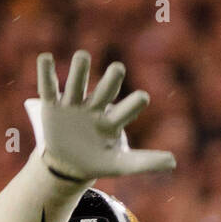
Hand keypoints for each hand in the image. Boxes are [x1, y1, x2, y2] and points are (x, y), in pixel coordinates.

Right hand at [26, 51, 175, 181]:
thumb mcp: (120, 164)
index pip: (125, 110)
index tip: (144, 98)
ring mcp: (74, 104)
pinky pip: (49, 87)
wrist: (68, 165)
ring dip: (80, 70)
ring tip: (83, 57)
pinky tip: (46, 58)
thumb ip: (145, 161)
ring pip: (77, 83)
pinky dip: (46, 72)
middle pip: (104, 90)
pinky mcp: (53, 105)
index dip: (133, 105)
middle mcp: (95, 106)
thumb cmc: (98, 161)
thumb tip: (174, 162)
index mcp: (112, 119)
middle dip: (111, 80)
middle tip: (118, 70)